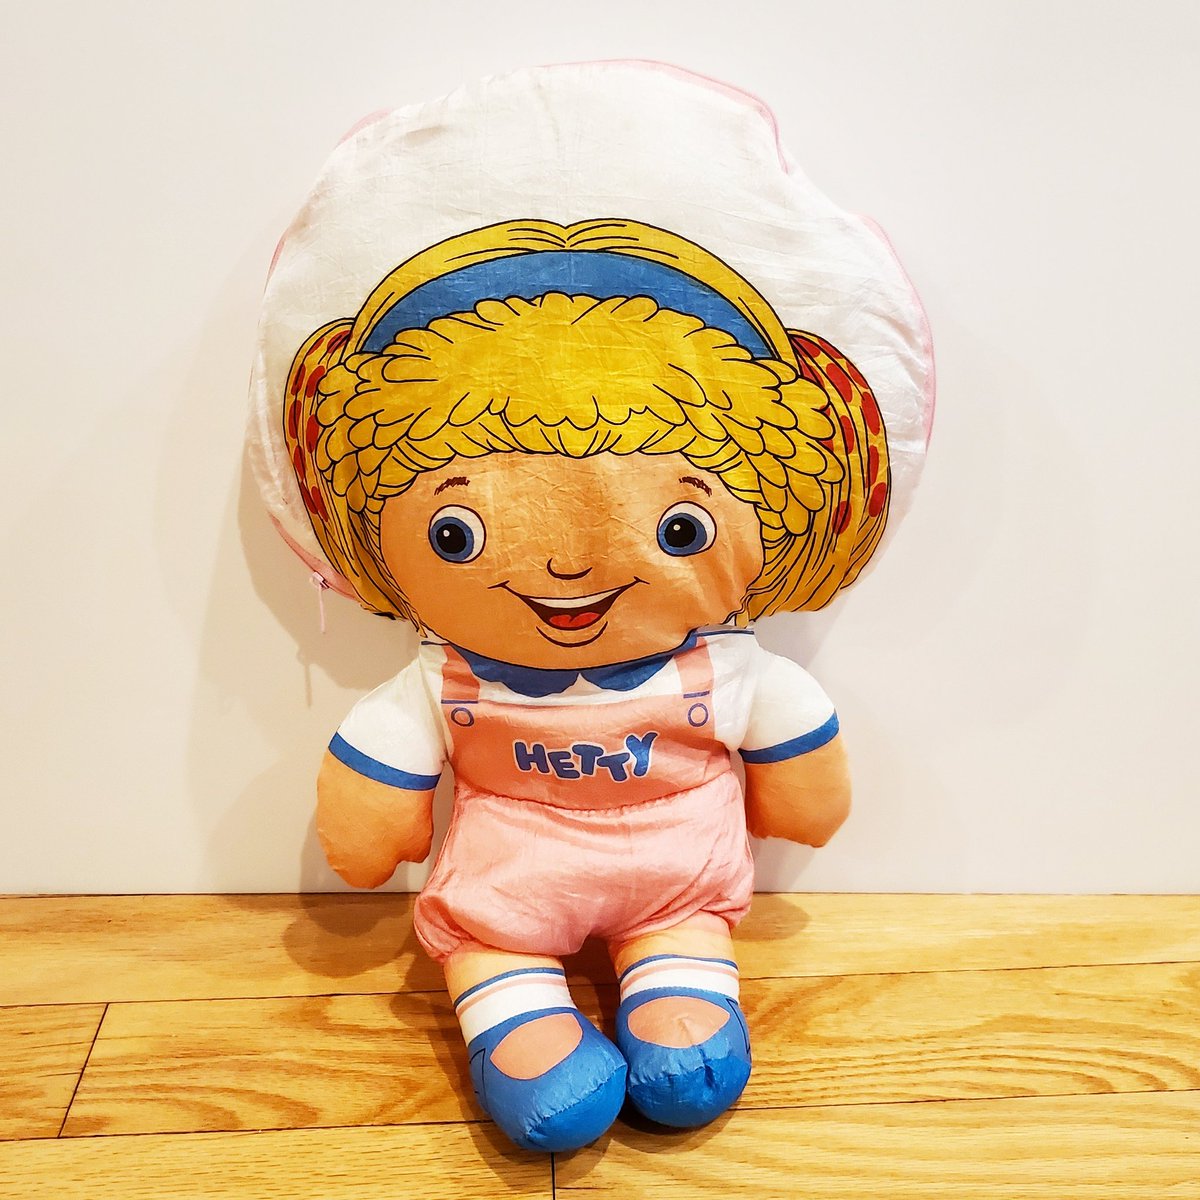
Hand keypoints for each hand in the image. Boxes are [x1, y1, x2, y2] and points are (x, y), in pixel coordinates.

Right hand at [315, 752, 435, 886]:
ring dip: (359, 816)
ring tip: (383, 800)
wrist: (379, 767)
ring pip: (343, 825)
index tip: (400, 844)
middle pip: (355, 852)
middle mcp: (335, 853)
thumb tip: (412, 848)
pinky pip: (339, 798)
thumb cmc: (397, 808)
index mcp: (360, 873)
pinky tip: (370, 784)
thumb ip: (413, 852)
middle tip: (393, 821)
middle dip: (372, 839)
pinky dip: (351, 793)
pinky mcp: (321, 792)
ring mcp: (324, 822)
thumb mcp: (421, 840)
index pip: (374, 876)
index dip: (390, 858)